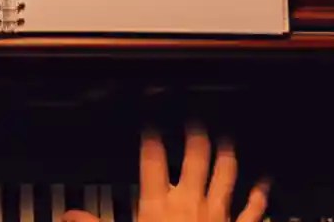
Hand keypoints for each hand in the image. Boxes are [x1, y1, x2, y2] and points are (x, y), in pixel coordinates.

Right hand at [64, 125, 267, 221]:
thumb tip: (69, 216)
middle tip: (195, 122)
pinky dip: (260, 194)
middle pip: (196, 158)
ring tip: (227, 139)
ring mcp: (217, 215)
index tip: (151, 124)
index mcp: (158, 206)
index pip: (153, 161)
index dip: (151, 138)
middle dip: (196, 135)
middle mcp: (190, 204)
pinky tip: (265, 182)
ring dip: (227, 155)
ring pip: (226, 174)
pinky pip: (252, 209)